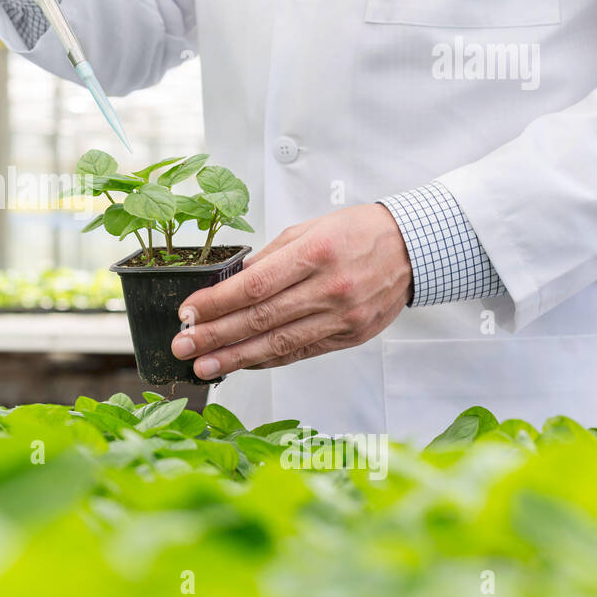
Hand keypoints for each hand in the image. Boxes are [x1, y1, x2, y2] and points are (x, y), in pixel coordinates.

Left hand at [172, 204, 413, 378]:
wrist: (413, 249)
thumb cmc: (358, 232)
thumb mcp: (308, 229)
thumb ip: (268, 259)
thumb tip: (229, 283)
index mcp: (315, 254)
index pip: (255, 286)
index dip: (217, 303)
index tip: (189, 313)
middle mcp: (329, 290)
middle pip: (261, 319)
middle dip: (216, 336)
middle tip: (183, 347)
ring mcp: (341, 318)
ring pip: (279, 345)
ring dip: (236, 359)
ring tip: (204, 367)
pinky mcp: (350, 337)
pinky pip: (300, 353)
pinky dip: (268, 360)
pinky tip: (242, 364)